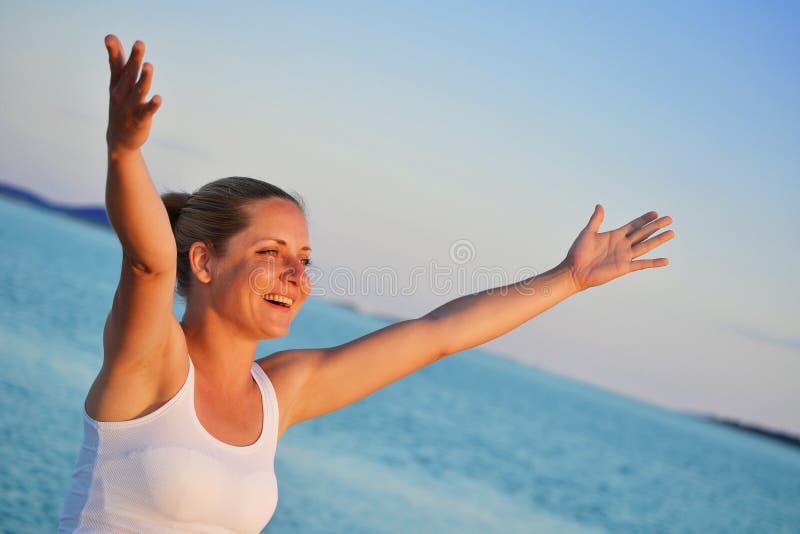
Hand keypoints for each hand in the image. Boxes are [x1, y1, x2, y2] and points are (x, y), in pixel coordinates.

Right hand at [104, 35, 160, 152]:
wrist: (119, 140)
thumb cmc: (120, 106)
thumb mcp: (116, 83)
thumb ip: (117, 61)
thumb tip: (111, 36)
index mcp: (117, 84)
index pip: (115, 65)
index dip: (113, 51)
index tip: (109, 37)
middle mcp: (122, 93)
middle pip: (129, 73)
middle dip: (134, 58)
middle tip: (139, 42)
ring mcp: (130, 107)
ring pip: (139, 90)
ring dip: (144, 78)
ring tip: (149, 65)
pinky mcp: (140, 120)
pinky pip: (147, 111)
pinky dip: (152, 105)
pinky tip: (158, 98)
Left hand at [563, 205, 674, 291]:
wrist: (574, 270)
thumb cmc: (578, 252)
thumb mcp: (588, 232)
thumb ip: (596, 220)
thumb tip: (600, 205)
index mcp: (615, 235)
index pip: (634, 225)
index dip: (644, 219)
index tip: (655, 213)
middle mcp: (622, 245)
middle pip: (643, 233)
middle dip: (656, 226)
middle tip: (669, 219)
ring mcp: (624, 256)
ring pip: (646, 246)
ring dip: (658, 239)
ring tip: (671, 233)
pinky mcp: (624, 267)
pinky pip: (642, 264)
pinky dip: (654, 263)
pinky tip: (666, 261)